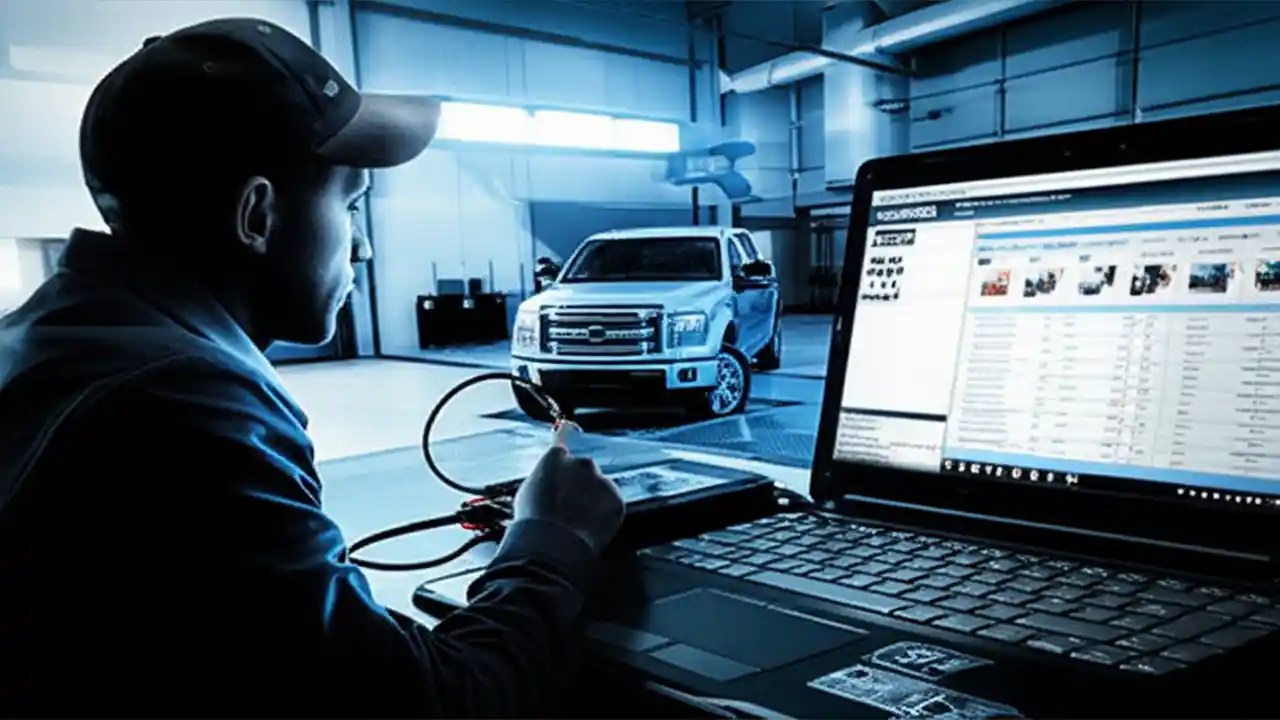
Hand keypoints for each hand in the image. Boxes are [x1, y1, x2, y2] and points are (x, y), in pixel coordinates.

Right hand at [512, 423, 623, 553]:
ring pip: (600, 488)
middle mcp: (582, 463)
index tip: (568, 440)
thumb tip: (548, 478)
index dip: (565, 449)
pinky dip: (605, 515)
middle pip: (584, 469)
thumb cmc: (533, 521)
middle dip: (580, 484)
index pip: (564, 441)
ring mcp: (601, 481)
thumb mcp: (528, 491)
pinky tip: (590, 529)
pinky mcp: (616, 500)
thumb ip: (543, 478)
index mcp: (557, 457)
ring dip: (593, 500)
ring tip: (578, 524)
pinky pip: (612, 505)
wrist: (552, 544)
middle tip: (569, 507)